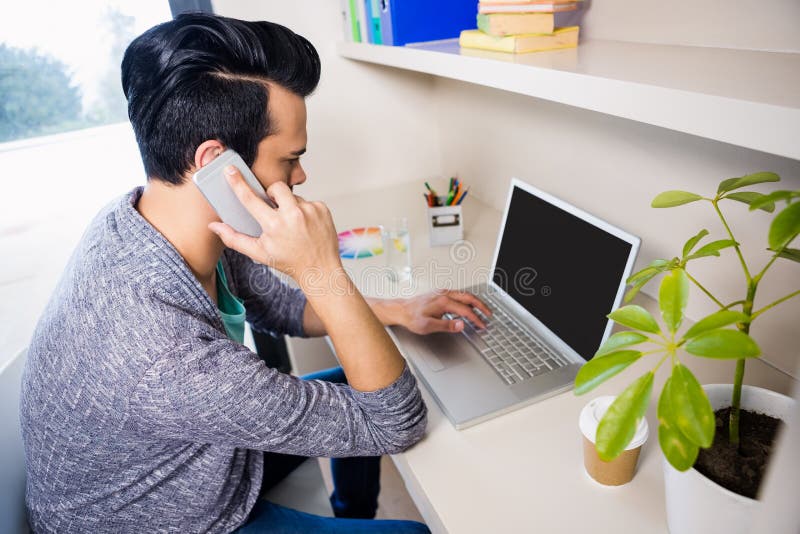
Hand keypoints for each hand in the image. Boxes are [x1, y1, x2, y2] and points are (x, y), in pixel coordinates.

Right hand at [208, 166, 340, 283]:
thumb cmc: (288, 262)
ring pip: (293, 196)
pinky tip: (306, 226)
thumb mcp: (259, 253)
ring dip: (290, 207)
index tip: (230, 170)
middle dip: (272, 194)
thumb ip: (234, 239)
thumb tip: (214, 226)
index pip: (250, 199)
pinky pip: (308, 201)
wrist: (320, 269)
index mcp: (274, 225)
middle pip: (276, 187)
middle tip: (274, 209)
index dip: (238, 183)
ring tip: (294, 226)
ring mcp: (310, 210)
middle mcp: (293, 215)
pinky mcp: (322, 208)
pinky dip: (305, 211)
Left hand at [395, 290, 491, 334]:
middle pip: (469, 298)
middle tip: (489, 314)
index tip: (483, 325)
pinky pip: (458, 294)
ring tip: (482, 310)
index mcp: (443, 302)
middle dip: (481, 306)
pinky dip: (467, 299)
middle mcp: (444, 294)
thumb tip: (461, 324)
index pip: (466, 310)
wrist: (401, 310)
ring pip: (464, 294)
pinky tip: (467, 305)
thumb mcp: (428, 326)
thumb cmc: (412, 318)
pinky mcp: (440, 293)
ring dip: (475, 302)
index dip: (476, 319)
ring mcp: (442, 292)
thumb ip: (446, 325)